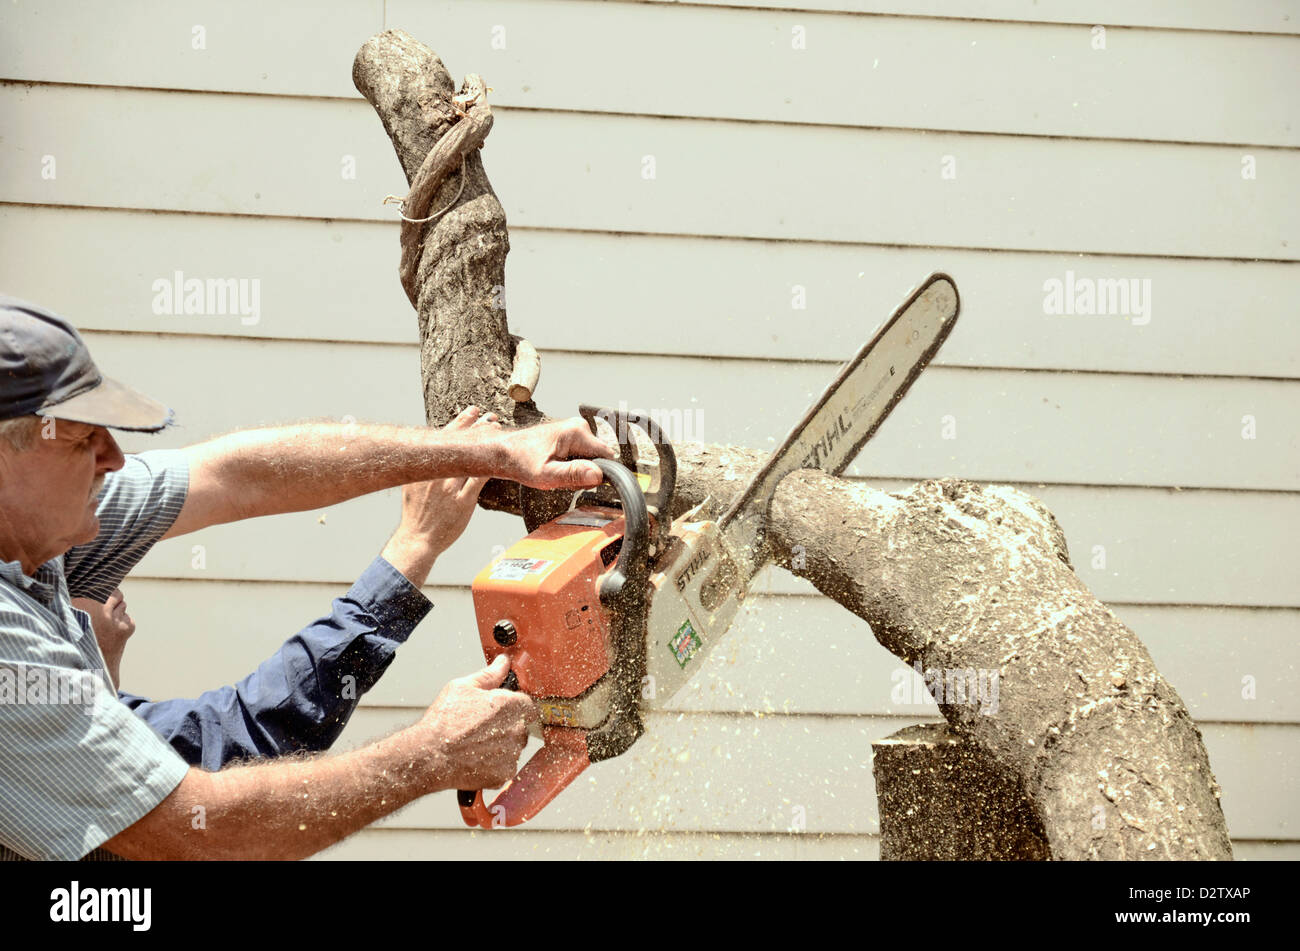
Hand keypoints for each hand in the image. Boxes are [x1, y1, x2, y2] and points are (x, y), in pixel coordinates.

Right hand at [394, 406, 497, 558]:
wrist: (417, 539)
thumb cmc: (415, 514)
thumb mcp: (412, 485)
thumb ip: (425, 469)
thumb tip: (437, 452)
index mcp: (423, 468)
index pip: (443, 438)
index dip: (460, 423)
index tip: (472, 411)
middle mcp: (436, 474)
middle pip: (459, 444)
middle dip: (476, 426)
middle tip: (489, 416)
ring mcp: (450, 488)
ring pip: (471, 458)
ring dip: (486, 443)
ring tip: (498, 431)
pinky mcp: (463, 502)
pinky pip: (480, 480)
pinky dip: (490, 467)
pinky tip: (500, 458)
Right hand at [420, 655, 536, 790]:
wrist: (430, 756)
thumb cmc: (444, 721)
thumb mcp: (464, 687)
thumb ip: (490, 674)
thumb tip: (503, 662)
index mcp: (512, 705)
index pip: (527, 703)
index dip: (513, 705)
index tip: (500, 709)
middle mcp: (517, 729)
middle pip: (521, 725)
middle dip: (506, 724)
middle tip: (482, 727)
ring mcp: (512, 753)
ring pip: (513, 747)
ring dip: (501, 745)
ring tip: (475, 743)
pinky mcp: (505, 774)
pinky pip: (505, 766)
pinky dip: (494, 764)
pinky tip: (476, 757)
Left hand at [497, 417, 615, 489]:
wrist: (504, 452)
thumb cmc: (520, 461)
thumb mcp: (547, 475)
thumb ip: (573, 475)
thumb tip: (598, 475)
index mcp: (577, 432)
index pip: (607, 457)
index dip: (598, 474)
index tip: (579, 481)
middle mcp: (579, 427)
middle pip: (598, 459)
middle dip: (584, 473)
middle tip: (561, 477)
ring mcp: (574, 430)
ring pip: (589, 459)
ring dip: (576, 471)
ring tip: (555, 471)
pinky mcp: (570, 435)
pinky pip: (581, 456)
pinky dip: (570, 465)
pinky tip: (555, 465)